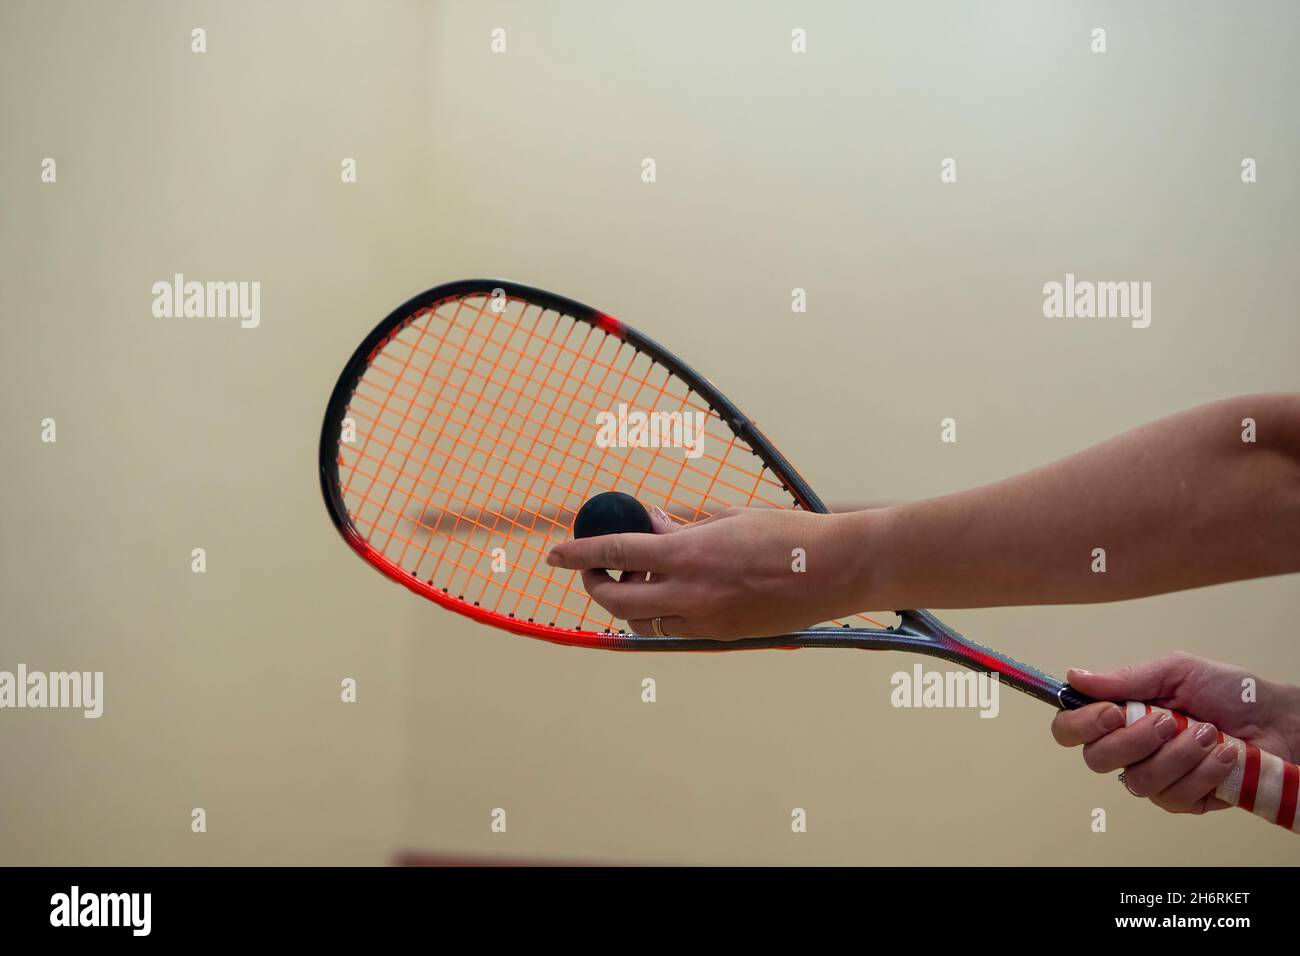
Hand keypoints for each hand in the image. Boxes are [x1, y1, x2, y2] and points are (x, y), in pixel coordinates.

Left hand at [545, 506, 869, 638]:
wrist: (836, 570)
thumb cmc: (787, 534)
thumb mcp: (728, 518)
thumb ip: (683, 526)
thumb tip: (649, 524)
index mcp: (690, 553)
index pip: (617, 550)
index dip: (579, 552)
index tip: (553, 552)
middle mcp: (691, 591)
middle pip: (617, 597)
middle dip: (595, 584)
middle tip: (594, 569)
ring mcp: (706, 619)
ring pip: (642, 620)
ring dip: (627, 602)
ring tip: (640, 576)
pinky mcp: (722, 635)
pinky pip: (674, 629)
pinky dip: (660, 613)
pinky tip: (671, 593)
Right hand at [1051, 653, 1299, 815]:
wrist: (1277, 721)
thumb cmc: (1228, 692)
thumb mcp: (1175, 671)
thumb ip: (1125, 678)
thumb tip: (1076, 676)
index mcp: (1118, 714)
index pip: (1071, 729)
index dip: (1080, 725)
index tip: (1112, 712)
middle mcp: (1129, 748)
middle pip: (1096, 759)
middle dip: (1133, 740)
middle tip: (1168, 721)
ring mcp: (1155, 777)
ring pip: (1138, 780)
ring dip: (1178, 755)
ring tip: (1207, 733)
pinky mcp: (1184, 800)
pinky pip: (1175, 797)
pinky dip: (1203, 773)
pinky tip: (1223, 756)